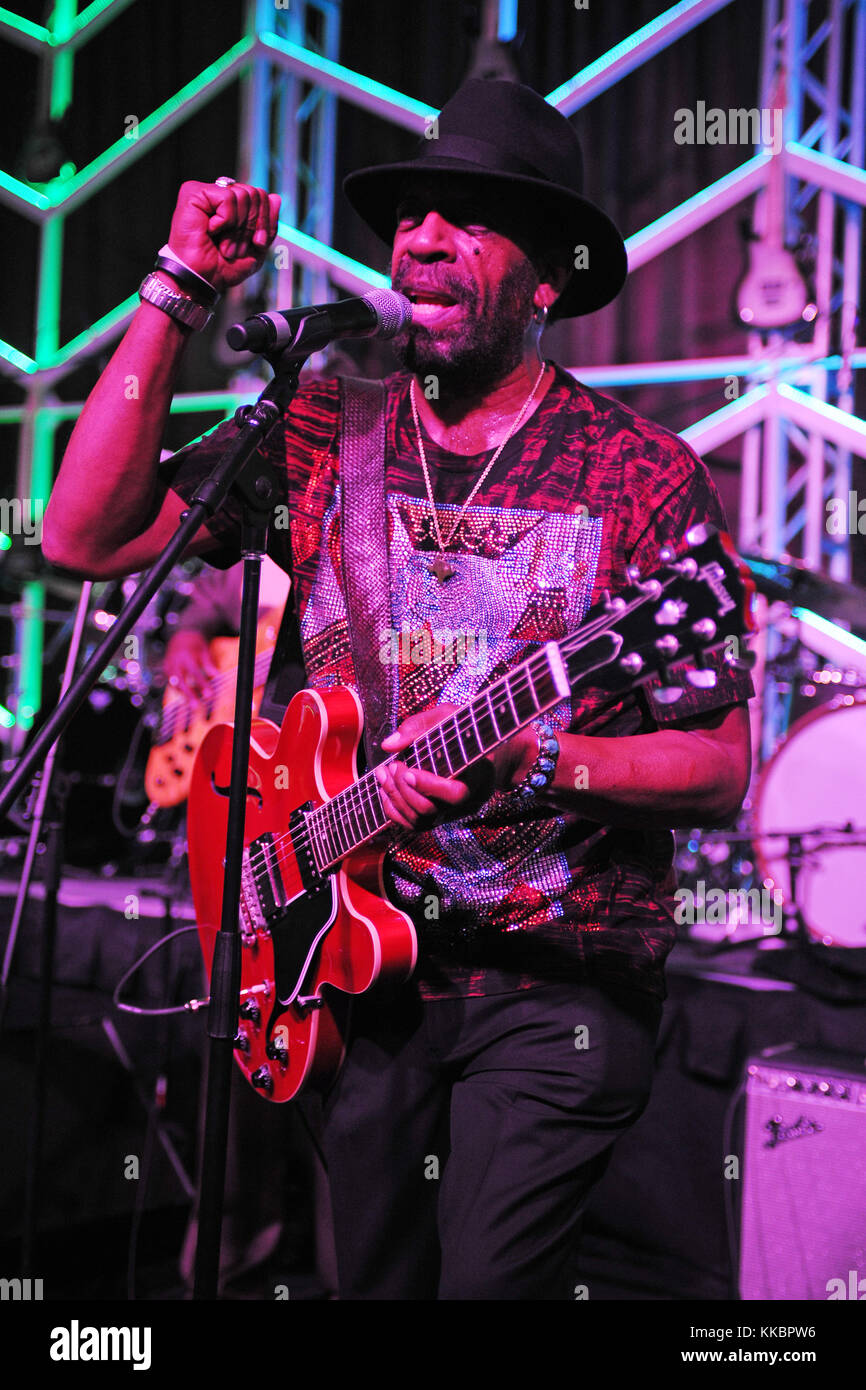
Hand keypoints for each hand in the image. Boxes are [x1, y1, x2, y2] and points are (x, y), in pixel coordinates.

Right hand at [163, 630, 218, 705]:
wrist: (180, 636)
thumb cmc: (195, 644)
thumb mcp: (204, 651)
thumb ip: (209, 664)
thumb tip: (216, 676)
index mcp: (186, 656)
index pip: (195, 672)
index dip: (202, 685)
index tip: (209, 695)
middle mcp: (175, 662)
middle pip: (181, 681)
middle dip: (188, 695)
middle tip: (196, 707)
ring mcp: (168, 666)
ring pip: (175, 685)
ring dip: (184, 695)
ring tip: (194, 705)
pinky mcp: (165, 671)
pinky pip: (172, 684)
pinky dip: (180, 691)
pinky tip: (189, 697)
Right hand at [166, 180, 281, 292]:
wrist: (201, 279)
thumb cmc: (223, 267)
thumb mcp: (256, 249)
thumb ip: (268, 224)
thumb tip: (275, 197)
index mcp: (232, 206)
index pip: (261, 196)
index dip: (264, 221)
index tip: (257, 244)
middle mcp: (219, 195)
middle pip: (255, 193)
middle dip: (252, 226)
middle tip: (236, 247)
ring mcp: (206, 193)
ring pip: (243, 195)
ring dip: (238, 228)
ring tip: (224, 244)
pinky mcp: (193, 192)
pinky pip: (228, 197)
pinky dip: (226, 220)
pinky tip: (211, 230)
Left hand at [374, 704, 533, 831]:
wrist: (490, 749)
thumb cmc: (468, 728)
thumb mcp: (448, 716)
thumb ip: (418, 726)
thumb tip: (388, 745)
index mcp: (480, 775)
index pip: (456, 795)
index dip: (429, 787)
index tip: (408, 771)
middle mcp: (470, 800)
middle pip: (431, 810)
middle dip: (403, 790)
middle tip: (392, 765)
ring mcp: (456, 812)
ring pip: (420, 821)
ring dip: (395, 798)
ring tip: (383, 773)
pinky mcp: (442, 817)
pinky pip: (415, 825)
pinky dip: (394, 810)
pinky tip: (384, 789)